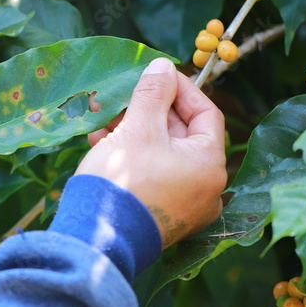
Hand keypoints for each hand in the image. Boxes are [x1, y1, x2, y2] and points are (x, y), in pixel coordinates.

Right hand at [76, 57, 226, 246]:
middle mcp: (205, 188)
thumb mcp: (137, 128)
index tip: (155, 75)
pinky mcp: (161, 215)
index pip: (205, 113)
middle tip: (121, 96)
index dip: (180, 89)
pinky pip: (152, 174)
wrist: (96, 240)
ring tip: (102, 119)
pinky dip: (131, 155)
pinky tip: (101, 142)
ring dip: (133, 130)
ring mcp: (184, 205)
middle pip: (181, 133)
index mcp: (209, 166)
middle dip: (147, 110)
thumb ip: (153, 93)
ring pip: (162, 153)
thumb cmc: (123, 181)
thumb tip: (163, 66)